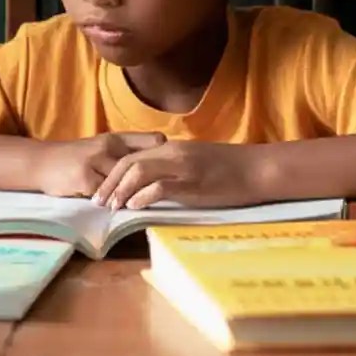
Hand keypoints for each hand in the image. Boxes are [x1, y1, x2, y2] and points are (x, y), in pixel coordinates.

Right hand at [34, 132, 166, 197]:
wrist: (39, 162)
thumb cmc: (73, 158)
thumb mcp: (98, 149)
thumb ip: (122, 156)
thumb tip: (155, 165)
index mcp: (113, 139)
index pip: (150, 141)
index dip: (167, 154)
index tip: (179, 165)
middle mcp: (106, 146)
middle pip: (142, 164)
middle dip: (158, 177)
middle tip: (176, 188)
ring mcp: (95, 162)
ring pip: (126, 181)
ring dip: (138, 194)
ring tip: (154, 201)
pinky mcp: (85, 178)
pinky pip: (108, 194)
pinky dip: (118, 202)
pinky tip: (126, 209)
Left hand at [92, 141, 264, 210]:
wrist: (258, 169)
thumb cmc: (228, 170)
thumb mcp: (193, 166)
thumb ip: (170, 172)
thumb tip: (148, 188)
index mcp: (169, 149)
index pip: (130, 157)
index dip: (111, 174)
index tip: (100, 191)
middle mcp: (171, 153)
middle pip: (128, 163)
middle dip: (109, 183)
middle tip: (98, 202)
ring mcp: (182, 166)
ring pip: (139, 171)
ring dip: (121, 190)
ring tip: (112, 206)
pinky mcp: (193, 181)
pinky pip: (161, 186)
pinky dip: (143, 196)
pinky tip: (134, 207)